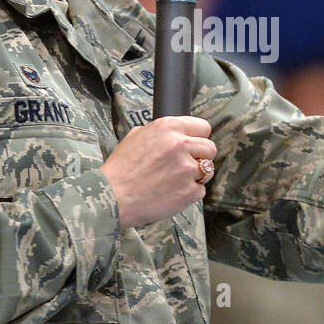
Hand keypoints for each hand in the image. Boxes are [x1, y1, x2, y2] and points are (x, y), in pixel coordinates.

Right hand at [99, 116, 216, 229]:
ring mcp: (187, 168)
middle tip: (184, 166)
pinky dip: (189, 194)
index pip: (203, 127)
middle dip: (200, 157)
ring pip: (208, 170)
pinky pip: (200, 190)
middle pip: (210, 148)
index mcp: (168, 127)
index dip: (198, 137)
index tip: (193, 146)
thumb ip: (160, 131)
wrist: (112, 197)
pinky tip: (171, 193)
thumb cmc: (121, 168)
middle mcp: (180, 144)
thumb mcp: (135, 136)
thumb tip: (176, 132)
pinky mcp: (189, 191)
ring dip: (197, 176)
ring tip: (175, 181)